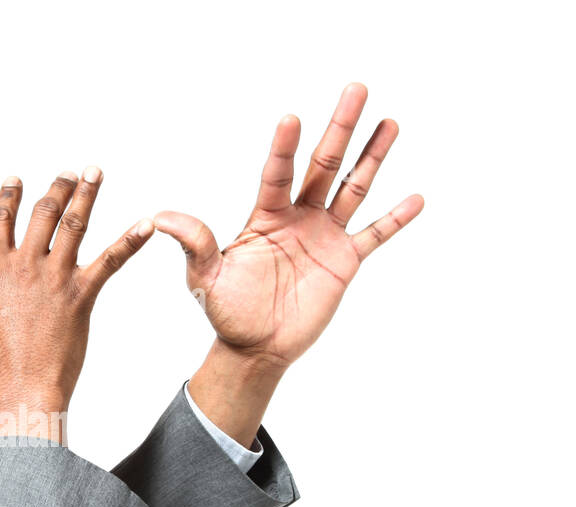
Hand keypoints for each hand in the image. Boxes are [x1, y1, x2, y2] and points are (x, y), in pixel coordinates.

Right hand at [0, 170, 152, 442]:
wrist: (21, 391)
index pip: (0, 220)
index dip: (8, 197)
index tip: (15, 181)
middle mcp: (24, 266)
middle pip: (42, 213)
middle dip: (56, 188)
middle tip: (68, 172)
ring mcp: (56, 278)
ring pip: (74, 224)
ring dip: (86, 195)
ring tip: (95, 173)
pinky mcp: (83, 296)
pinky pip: (111, 261)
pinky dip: (131, 240)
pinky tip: (149, 224)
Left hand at [155, 82, 423, 371]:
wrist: (254, 348)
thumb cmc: (226, 312)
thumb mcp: (204, 277)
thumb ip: (194, 244)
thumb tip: (160, 218)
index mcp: (265, 216)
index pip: (276, 172)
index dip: (284, 147)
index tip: (291, 119)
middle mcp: (297, 217)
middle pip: (324, 165)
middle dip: (340, 128)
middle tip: (357, 89)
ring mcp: (323, 236)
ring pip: (353, 189)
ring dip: (372, 157)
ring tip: (389, 123)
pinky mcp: (343, 261)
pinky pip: (374, 236)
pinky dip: (395, 219)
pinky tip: (415, 198)